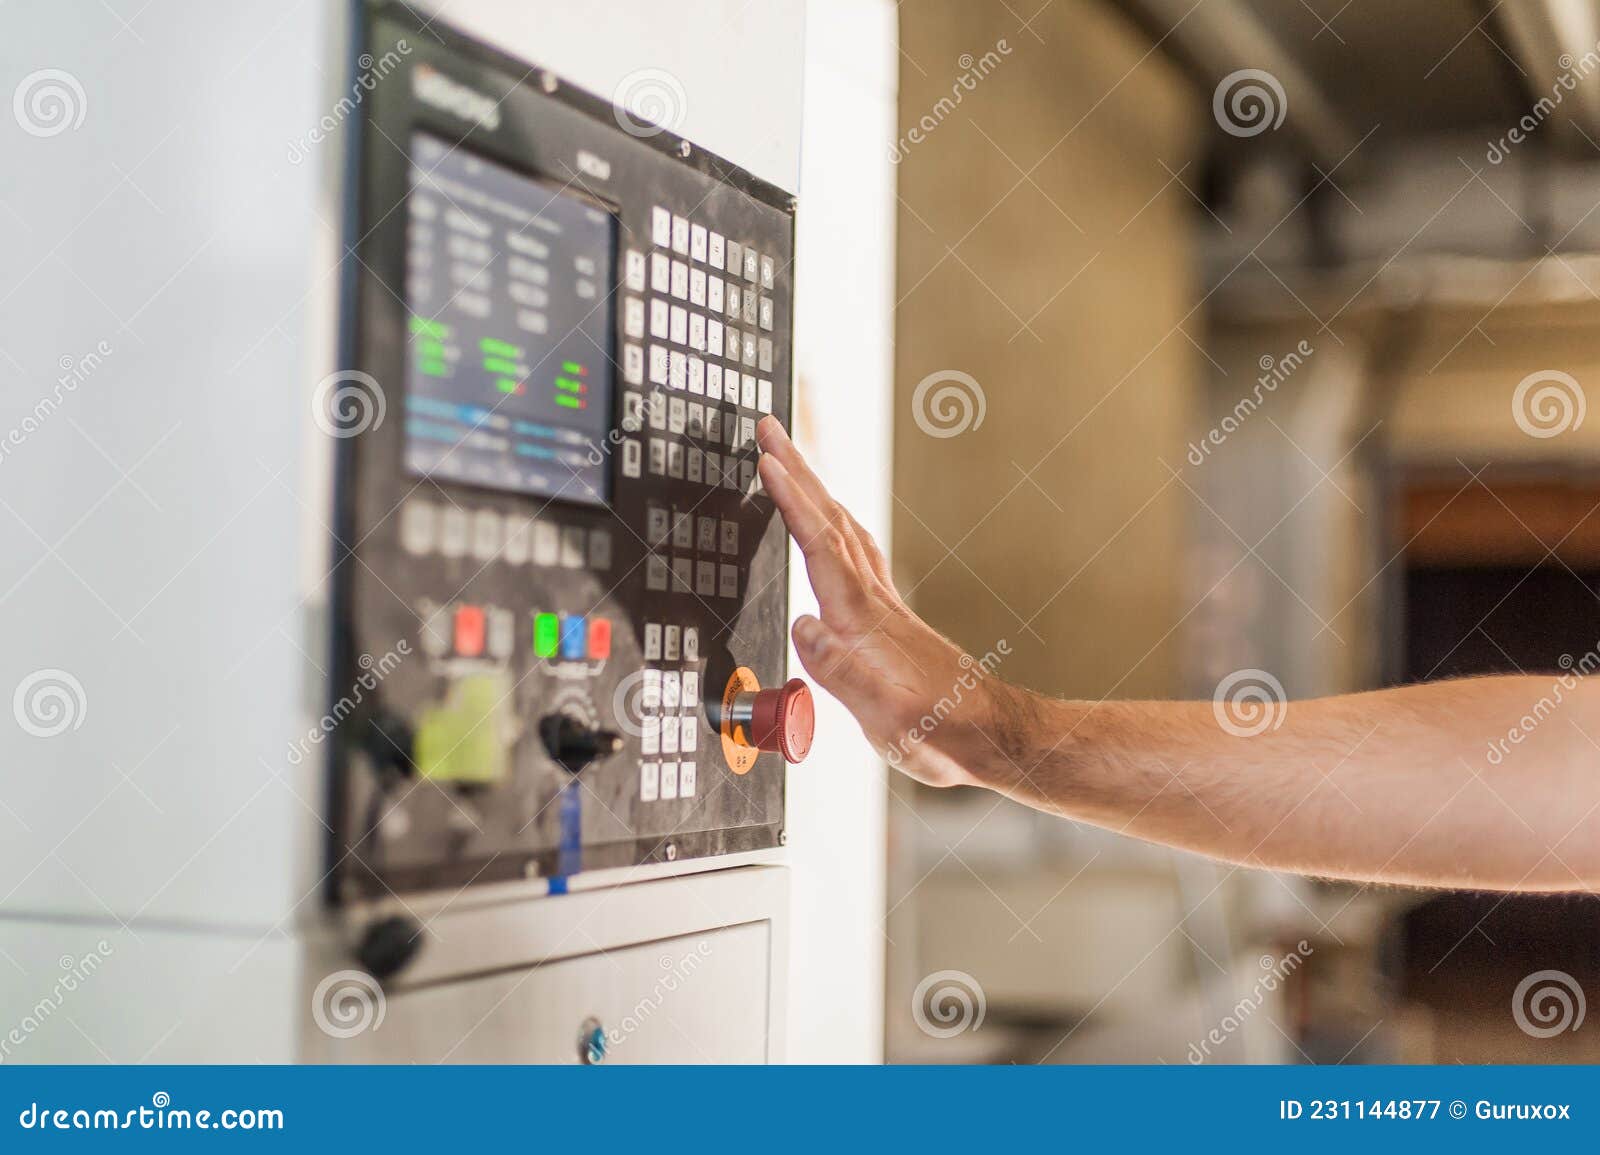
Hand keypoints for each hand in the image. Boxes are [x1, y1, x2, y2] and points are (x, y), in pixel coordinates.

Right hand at [755, 416, 1033, 787]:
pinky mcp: (892, 619)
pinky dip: (834, 525)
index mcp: (864, 623)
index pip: (821, 546)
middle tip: (770, 429)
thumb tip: (805, 628)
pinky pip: (856, 553)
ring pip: (844, 531)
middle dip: (798, 472)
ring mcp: (885, 607)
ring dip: (815, 491)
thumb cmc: (941, 731)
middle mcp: (874, 604)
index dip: (792, 501)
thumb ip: (842, 673)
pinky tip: (832, 529)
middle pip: (831, 522)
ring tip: (790, 462)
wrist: (990, 734)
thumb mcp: (886, 718)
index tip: (767, 459)